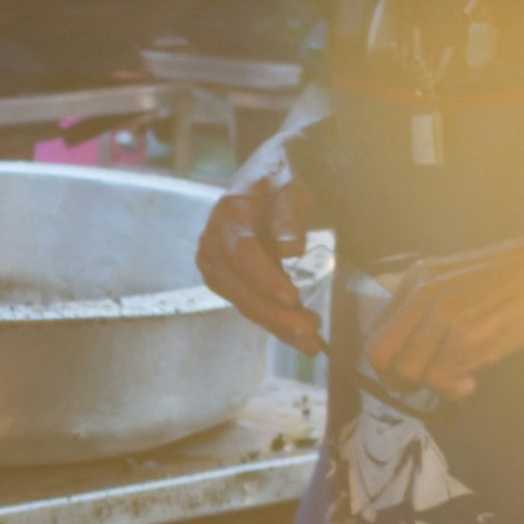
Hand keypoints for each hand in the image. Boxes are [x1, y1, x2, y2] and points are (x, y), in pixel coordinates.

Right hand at [192, 181, 325, 355]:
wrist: (260, 181)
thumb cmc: (279, 181)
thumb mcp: (292, 186)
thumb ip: (291, 213)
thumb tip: (292, 248)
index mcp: (228, 215)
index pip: (244, 253)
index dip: (267, 279)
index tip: (294, 299)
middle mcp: (212, 243)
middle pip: (241, 287)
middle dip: (276, 315)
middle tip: (311, 333)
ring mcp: (214, 264)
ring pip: (244, 302)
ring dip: (277, 325)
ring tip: (311, 343)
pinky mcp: (224, 281)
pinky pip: (247, 304)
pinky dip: (273, 321)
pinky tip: (297, 336)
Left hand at [358, 233, 523, 396]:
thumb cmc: (519, 274)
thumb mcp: (458, 276)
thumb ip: (427, 300)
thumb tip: (405, 335)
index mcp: (416, 279)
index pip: (376, 334)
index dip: (391, 364)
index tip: (416, 372)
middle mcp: (422, 294)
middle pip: (381, 357)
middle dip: (401, 380)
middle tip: (433, 383)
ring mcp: (443, 315)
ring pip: (409, 372)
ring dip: (433, 386)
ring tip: (463, 379)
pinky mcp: (467, 336)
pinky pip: (441, 379)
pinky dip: (454, 389)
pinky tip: (473, 381)